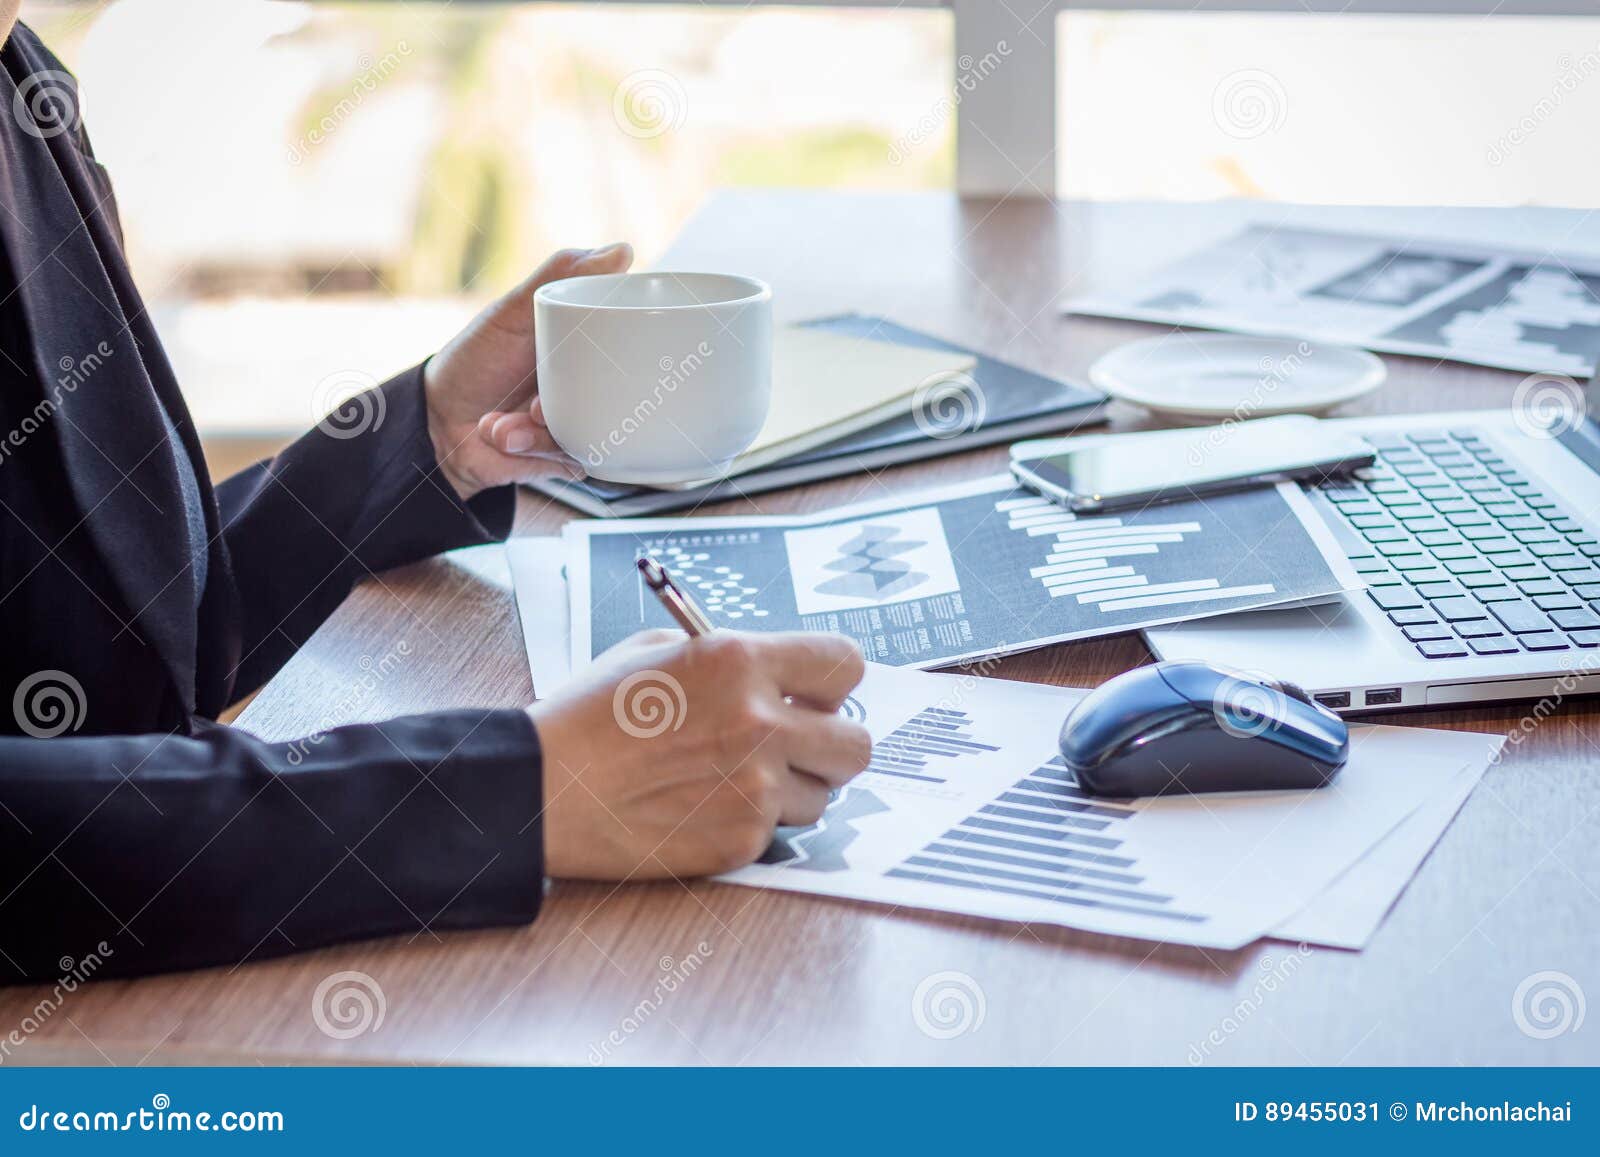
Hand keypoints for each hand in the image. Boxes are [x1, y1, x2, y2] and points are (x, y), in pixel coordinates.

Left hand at [423, 242, 633, 498]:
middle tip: (534, 406)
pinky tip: (501, 437)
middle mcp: (589, 383)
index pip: (629, 339)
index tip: (595, 355)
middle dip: (569, 401)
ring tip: (504, 424)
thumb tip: (622, 249)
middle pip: (617, 391)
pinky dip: (531, 447)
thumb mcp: (511, 313)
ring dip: (541, 430)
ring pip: (593, 428)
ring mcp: (581, 420)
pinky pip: (575, 457)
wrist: (437, 424)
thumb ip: (558, 276)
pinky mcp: (570, 456)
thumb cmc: (472, 363)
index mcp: (584, 345)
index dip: (623, 347)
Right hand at [529, 629, 870, 879]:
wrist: (544, 788)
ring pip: (821, 794)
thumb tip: (786, 678)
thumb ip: (733, 660)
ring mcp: (755, 788)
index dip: (831, 682)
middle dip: (830, 744)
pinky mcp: (741, 841)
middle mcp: (760, 723)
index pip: (845, 664)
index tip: (813, 694)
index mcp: (741, 661)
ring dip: (789, 788)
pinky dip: (751, 822)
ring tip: (731, 779)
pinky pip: (779, 831)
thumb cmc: (592, 715)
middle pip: (857, 744)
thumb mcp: (659, 652)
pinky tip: (703, 807)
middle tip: (793, 745)